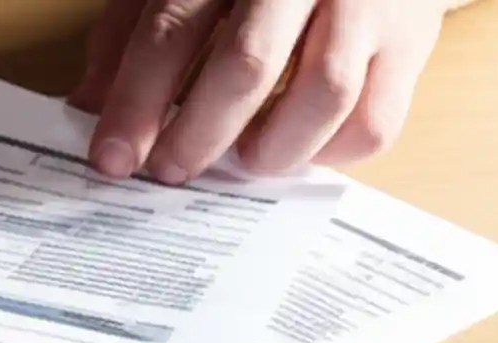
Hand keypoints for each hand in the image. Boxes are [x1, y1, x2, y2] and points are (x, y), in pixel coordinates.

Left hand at [68, 0, 454, 183]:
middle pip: (247, 63)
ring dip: (272, 148)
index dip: (136, 102)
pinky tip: (298, 148)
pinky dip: (329, 152)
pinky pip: (375, 119)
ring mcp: (366, 3)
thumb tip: (86, 109)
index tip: (112, 159)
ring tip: (242, 159)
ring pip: (324, 92)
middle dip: (198, 133)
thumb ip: (127, 38)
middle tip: (171, 171)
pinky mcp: (412, 40)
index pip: (171, 29)